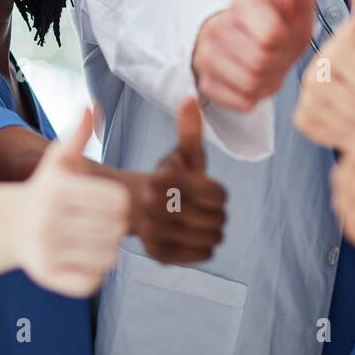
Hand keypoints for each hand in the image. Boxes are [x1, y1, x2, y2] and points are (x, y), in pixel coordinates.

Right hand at [18, 108, 130, 296]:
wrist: (11, 226)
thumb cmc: (46, 189)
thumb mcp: (59, 159)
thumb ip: (78, 134)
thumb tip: (91, 107)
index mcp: (58, 191)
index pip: (117, 202)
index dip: (120, 203)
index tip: (111, 204)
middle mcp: (49, 221)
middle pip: (115, 231)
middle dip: (116, 228)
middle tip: (105, 225)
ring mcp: (47, 251)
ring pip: (108, 258)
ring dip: (108, 251)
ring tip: (96, 240)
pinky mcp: (48, 277)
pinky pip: (93, 281)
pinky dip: (95, 273)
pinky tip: (85, 259)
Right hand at [132, 97, 226, 263]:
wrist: (134, 208)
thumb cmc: (168, 179)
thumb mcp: (180, 155)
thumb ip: (189, 132)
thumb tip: (191, 98)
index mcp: (163, 178)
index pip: (218, 195)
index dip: (219, 194)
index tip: (208, 191)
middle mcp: (153, 204)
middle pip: (217, 218)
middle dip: (218, 214)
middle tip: (206, 210)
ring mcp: (153, 231)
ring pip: (212, 238)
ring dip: (213, 232)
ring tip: (201, 223)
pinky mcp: (156, 254)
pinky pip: (203, 255)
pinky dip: (204, 248)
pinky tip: (193, 237)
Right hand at [192, 0, 317, 110]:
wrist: (244, 42)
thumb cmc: (275, 23)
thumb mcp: (292, 4)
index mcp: (241, 4)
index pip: (270, 37)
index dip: (284, 42)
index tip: (282, 34)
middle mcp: (217, 29)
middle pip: (262, 63)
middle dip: (277, 63)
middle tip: (278, 54)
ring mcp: (207, 58)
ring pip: (251, 84)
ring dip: (267, 81)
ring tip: (268, 67)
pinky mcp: (205, 84)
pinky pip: (241, 102)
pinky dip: (254, 96)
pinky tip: (255, 81)